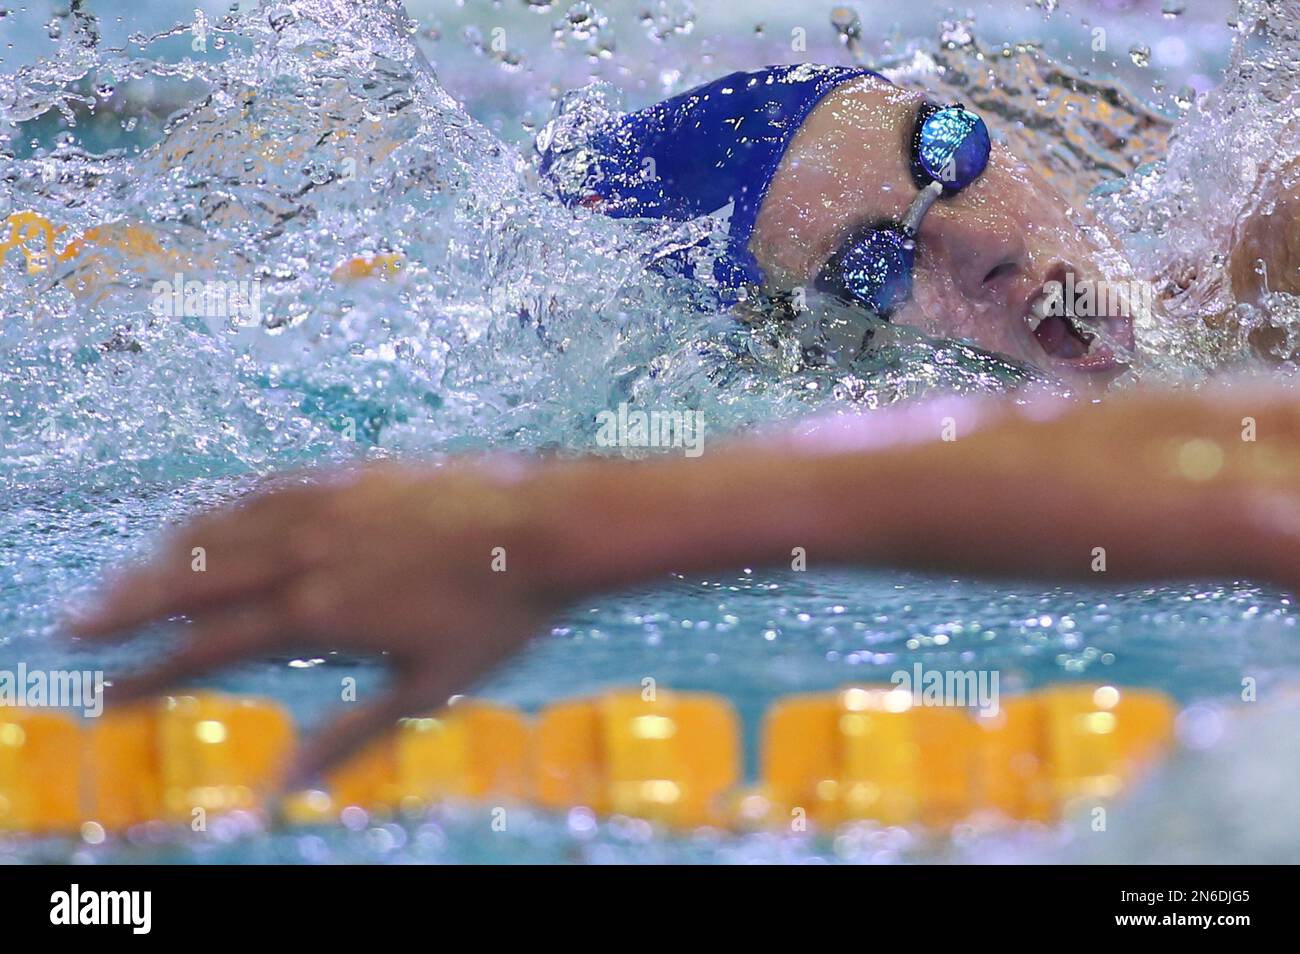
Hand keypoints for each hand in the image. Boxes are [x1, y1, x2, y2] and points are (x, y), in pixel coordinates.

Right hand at [70, 458, 567, 784]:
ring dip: (165, 558)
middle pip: (195, 583)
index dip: (154, 674)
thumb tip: (287, 785)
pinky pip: (266, 491)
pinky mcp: (350, 476)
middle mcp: (307, 554)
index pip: (214, 648)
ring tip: (124, 578)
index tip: (110, 695)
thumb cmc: (499, 614)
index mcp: (320, 614)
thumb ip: (352, 735)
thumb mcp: (429, 687)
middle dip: (128, 608)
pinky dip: (222, 510)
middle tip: (73, 626)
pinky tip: (205, 518)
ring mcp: (326, 507)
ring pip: (222, 531)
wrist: (549, 526)